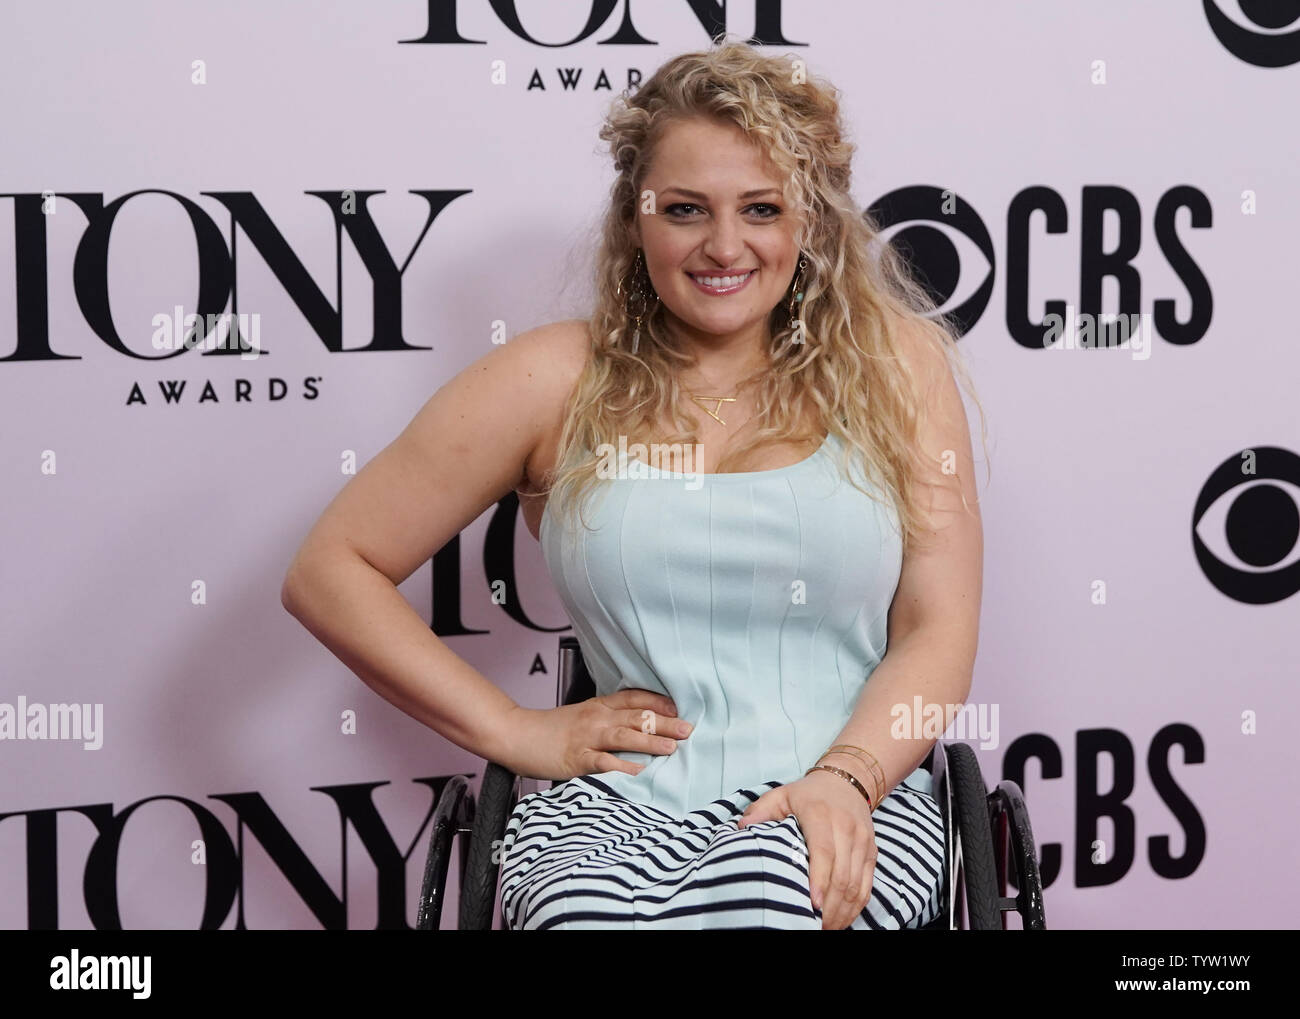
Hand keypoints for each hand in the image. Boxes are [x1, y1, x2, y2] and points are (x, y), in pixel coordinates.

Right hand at [505, 690, 692, 781]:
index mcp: (599, 706)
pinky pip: (603, 762)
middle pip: (635, 716)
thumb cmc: (549, 729)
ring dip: (649, 741)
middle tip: (688, 729)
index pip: (634, 698)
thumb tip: (636, 728)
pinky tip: (638, 772)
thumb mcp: (581, 715)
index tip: (679, 708)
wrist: (516, 734)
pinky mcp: (576, 758)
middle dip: (664, 722)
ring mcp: (586, 737)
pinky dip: (622, 767)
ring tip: (671, 748)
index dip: (658, 702)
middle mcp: (596, 718)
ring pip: (624, 736)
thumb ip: (606, 719)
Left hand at [737, 766, 876, 929]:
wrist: (847, 780)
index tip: (812, 903)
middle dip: (830, 905)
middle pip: (842, 874)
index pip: (824, 851)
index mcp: (821, 815)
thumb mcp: (782, 794)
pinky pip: (867, 884)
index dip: (819, 879)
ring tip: (824, 927)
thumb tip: (741, 827)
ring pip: (856, 883)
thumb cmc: (808, 793)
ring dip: (842, 910)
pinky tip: (841, 918)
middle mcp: (846, 827)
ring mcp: (862, 840)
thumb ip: (762, 810)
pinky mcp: (871, 851)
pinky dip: (855, 906)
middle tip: (811, 924)